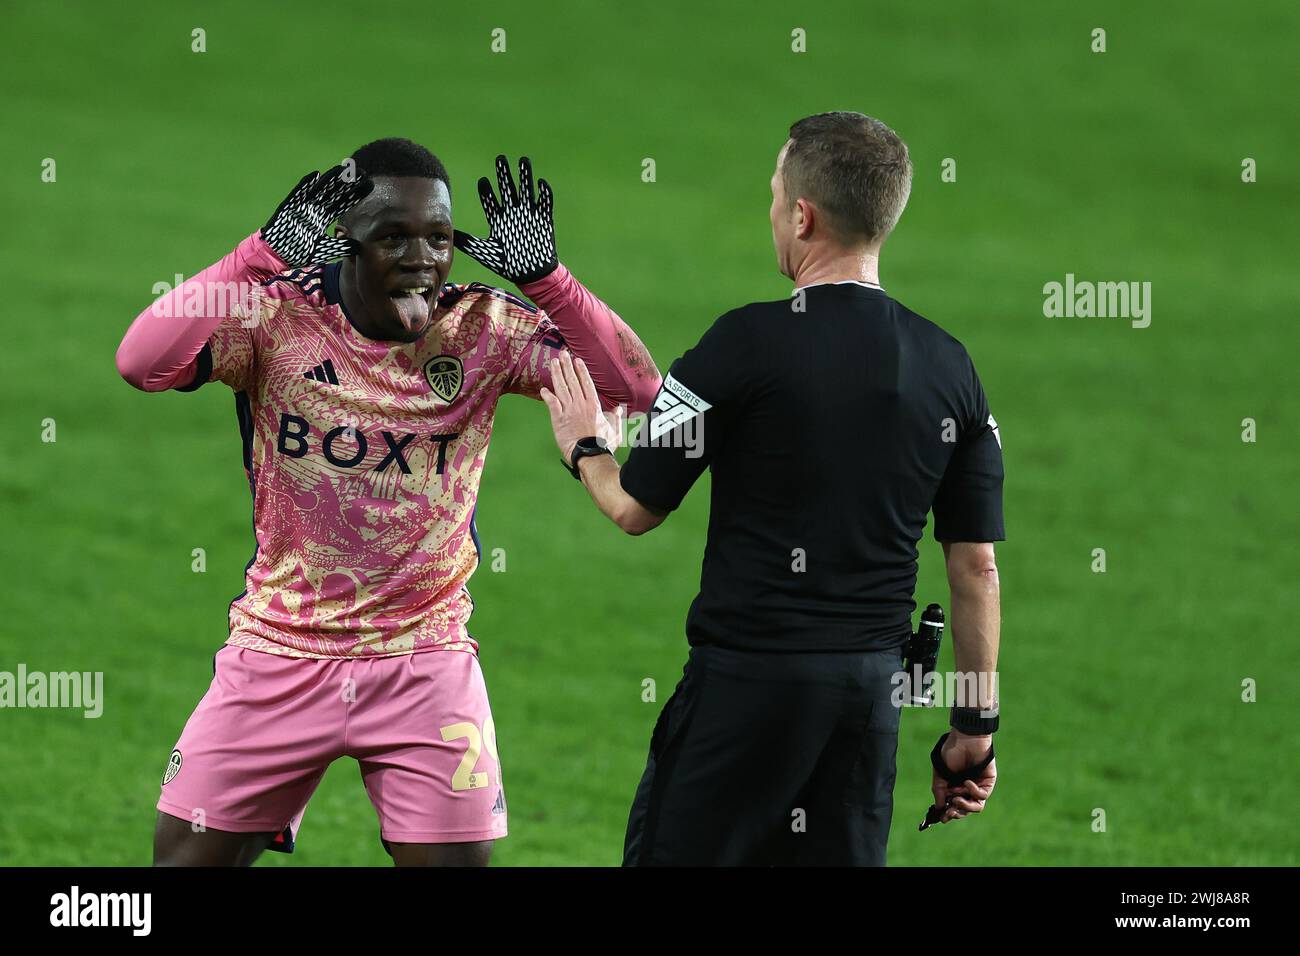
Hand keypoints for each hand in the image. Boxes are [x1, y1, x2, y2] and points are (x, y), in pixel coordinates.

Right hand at [260, 164, 373, 266]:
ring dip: (330, 180)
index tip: (369, 186)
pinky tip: (315, 176)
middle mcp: (314, 209)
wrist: (278, 254)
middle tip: (362, 173)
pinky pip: (298, 194)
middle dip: (347, 183)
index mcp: (323, 217)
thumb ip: (340, 247)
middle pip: (333, 193)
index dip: (355, 195)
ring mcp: (302, 206)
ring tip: (342, 169)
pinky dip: (305, 185)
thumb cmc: (300, 251)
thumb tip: (359, 246)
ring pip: (318, 190)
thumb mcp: (324, 250)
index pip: (342, 204)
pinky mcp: (289, 207)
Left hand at [454, 155, 557, 283]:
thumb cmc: (508, 265)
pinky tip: (540, 182)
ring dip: (525, 176)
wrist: (532, 274)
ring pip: (526, 190)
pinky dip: (544, 192)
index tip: (483, 181)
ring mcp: (529, 214)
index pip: (490, 200)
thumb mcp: (484, 252)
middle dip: (504, 174)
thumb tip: (448, 234)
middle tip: (500, 159)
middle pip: (507, 189)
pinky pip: (545, 202)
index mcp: (498, 219)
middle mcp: (513, 213)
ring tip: (523, 160)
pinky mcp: (544, 219)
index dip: (486, 191)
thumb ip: (467, 242)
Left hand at [540, 351, 623, 463]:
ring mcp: (569, 411)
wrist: (590, 455)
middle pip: (573, 381)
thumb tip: (618, 409)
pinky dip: (547, 396)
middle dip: (567, 366)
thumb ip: (615, 417)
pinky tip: (543, 389)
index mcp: (594, 405)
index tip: (577, 360)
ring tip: (553, 362)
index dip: (581, 370)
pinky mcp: (558, 420)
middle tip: (563, 353)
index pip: (586, 383)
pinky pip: (552, 404)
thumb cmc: (604, 445)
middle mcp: (581, 404)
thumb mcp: (615, 430)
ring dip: (557, 374)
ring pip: (561, 388)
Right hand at [929, 731, 996, 823]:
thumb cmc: (951, 752)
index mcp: (954, 787)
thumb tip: (939, 808)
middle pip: (964, 809)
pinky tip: (967, 782)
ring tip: (958, 799)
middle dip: (956, 813)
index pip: (952, 805)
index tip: (942, 817)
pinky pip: (982, 795)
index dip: (947, 813)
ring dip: (965, 806)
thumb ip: (939, 790)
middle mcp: (966, 789)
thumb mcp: (941, 773)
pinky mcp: (988, 783)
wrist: (966, 739)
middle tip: (950, 812)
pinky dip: (973, 791)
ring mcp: (978, 787)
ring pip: (975, 806)